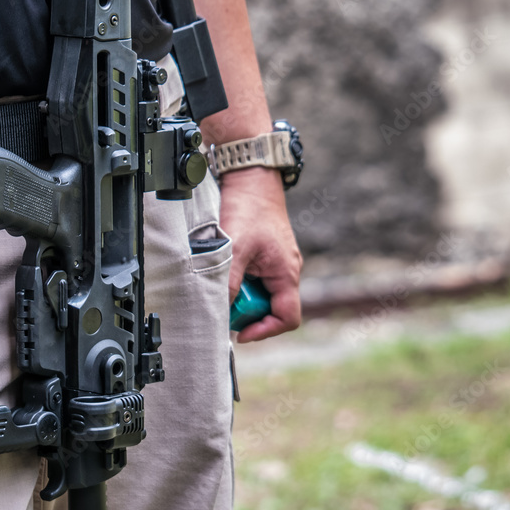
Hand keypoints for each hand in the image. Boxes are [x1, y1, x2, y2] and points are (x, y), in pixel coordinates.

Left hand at [219, 167, 302, 342]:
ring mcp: (278, 262)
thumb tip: (221, 311)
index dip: (265, 331)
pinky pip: (258, 278)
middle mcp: (287, 270)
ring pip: (263, 293)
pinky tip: (230, 266)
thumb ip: (230, 282)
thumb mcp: (235, 248)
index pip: (288, 318)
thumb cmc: (249, 209)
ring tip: (228, 278)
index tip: (241, 331)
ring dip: (244, 293)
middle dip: (249, 310)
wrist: (252, 178)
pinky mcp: (268, 254)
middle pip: (273, 308)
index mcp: (287, 273)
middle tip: (228, 300)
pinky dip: (243, 279)